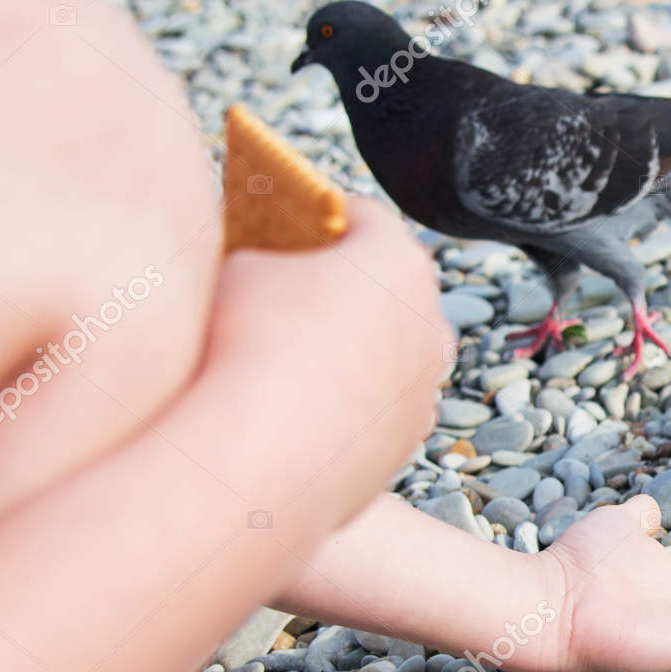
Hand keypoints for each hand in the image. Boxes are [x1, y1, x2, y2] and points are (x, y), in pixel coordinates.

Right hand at [199, 197, 452, 524]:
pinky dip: (348, 403)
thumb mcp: (240, 267)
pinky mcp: (406, 443)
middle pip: (387, 289)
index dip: (318, 213)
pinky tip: (298, 409)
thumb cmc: (249, 345)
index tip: (291, 222)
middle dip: (344, 285)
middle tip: (289, 289)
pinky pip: (377, 409)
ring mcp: (424, 389)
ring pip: (389, 354)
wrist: (258, 458)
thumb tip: (270, 267)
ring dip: (353, 349)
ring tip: (290, 356)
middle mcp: (430, 324)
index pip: (363, 217)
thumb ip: (269, 256)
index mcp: (398, 262)